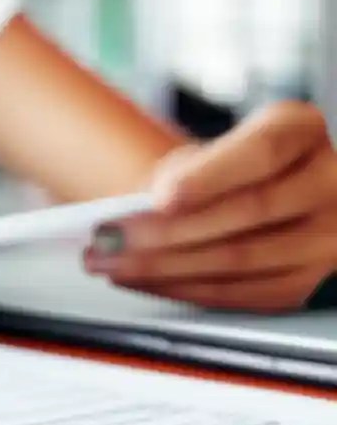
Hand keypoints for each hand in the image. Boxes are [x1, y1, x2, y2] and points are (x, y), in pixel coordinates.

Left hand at [84, 101, 336, 312]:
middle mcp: (329, 181)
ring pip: (241, 259)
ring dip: (165, 267)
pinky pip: (242, 293)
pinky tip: (142, 280)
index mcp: (300, 130)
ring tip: (110, 263)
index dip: (209, 177)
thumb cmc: (221, 169)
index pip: (261, 152)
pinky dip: (184, 288)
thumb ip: (185, 174)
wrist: (249, 196)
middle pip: (248, 211)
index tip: (160, 196)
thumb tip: (144, 211)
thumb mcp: (207, 153)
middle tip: (110, 239)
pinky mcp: (309, 281)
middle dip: (168, 231)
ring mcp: (328, 237)